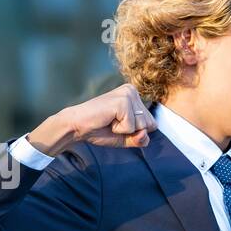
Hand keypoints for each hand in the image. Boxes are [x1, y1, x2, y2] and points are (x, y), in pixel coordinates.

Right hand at [29, 84, 157, 155]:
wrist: (78, 126)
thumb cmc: (100, 129)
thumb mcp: (127, 137)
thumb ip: (141, 139)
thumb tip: (144, 133)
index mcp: (135, 96)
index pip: (152, 124)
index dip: (136, 132)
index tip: (118, 124)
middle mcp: (133, 91)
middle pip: (149, 125)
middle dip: (131, 131)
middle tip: (112, 123)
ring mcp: (128, 95)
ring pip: (142, 126)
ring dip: (125, 130)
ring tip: (110, 120)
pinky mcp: (122, 102)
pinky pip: (131, 127)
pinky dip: (119, 130)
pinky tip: (108, 120)